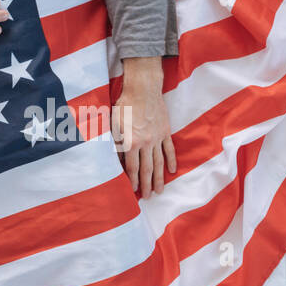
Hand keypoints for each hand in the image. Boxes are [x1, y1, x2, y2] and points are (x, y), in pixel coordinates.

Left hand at [112, 79, 175, 196]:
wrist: (143, 88)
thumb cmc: (125, 104)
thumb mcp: (113, 123)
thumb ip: (114, 143)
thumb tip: (113, 160)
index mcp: (131, 142)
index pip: (132, 167)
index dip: (132, 181)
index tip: (132, 191)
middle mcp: (145, 143)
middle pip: (147, 169)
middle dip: (146, 185)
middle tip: (147, 198)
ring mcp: (157, 138)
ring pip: (159, 162)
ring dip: (159, 178)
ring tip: (159, 191)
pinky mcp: (165, 131)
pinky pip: (169, 149)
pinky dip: (171, 160)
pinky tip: (172, 171)